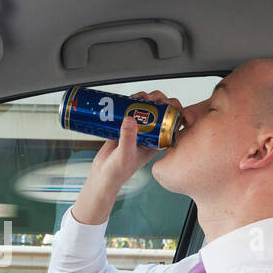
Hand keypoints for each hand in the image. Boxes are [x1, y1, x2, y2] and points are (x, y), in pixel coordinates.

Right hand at [72, 90, 176, 224]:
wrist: (102, 174)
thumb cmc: (117, 171)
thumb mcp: (125, 154)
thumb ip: (128, 137)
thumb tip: (130, 118)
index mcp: (156, 142)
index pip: (170, 122)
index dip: (171, 109)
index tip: (164, 102)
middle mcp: (149, 134)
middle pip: (159, 110)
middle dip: (156, 99)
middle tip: (148, 97)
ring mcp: (137, 129)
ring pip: (145, 108)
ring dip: (143, 98)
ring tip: (136, 97)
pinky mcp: (124, 126)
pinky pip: (130, 109)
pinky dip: (129, 102)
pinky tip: (125, 99)